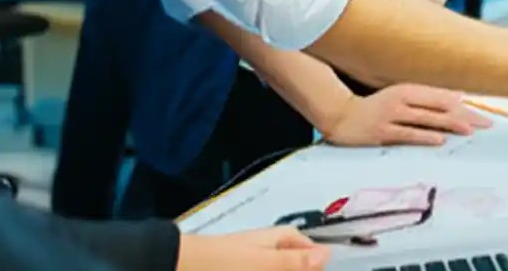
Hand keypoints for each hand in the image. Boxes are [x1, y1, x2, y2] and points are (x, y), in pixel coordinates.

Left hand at [177, 227, 329, 270]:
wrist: (178, 268)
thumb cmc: (225, 263)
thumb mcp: (264, 263)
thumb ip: (295, 262)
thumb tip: (330, 253)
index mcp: (275, 240)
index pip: (304, 247)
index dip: (313, 261)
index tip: (320, 270)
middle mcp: (265, 250)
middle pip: (290, 263)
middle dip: (297, 269)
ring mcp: (250, 264)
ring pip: (274, 268)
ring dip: (282, 270)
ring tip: (268, 270)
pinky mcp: (237, 270)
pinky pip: (262, 268)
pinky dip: (268, 270)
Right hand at [320, 84, 491, 146]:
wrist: (341, 115)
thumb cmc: (373, 108)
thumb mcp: (398, 97)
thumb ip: (422, 100)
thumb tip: (453, 103)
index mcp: (407, 89)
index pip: (442, 96)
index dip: (464, 104)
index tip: (484, 111)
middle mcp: (402, 99)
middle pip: (439, 106)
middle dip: (464, 114)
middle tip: (485, 123)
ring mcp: (392, 115)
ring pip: (426, 118)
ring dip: (449, 123)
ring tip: (468, 129)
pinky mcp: (383, 130)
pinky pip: (407, 133)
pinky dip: (424, 135)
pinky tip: (439, 139)